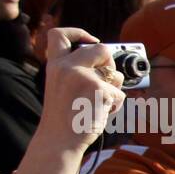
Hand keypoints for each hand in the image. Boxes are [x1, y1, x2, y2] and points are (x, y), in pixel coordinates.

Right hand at [38, 28, 124, 151]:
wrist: (59, 140)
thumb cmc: (65, 118)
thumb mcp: (62, 87)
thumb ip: (77, 72)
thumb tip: (107, 63)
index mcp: (55, 65)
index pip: (59, 34)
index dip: (79, 33)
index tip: (91, 41)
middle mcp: (68, 67)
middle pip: (101, 48)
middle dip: (110, 62)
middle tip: (107, 78)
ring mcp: (84, 77)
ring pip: (115, 74)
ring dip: (114, 88)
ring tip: (100, 103)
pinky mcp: (99, 90)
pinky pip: (120, 93)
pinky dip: (116, 104)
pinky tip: (102, 113)